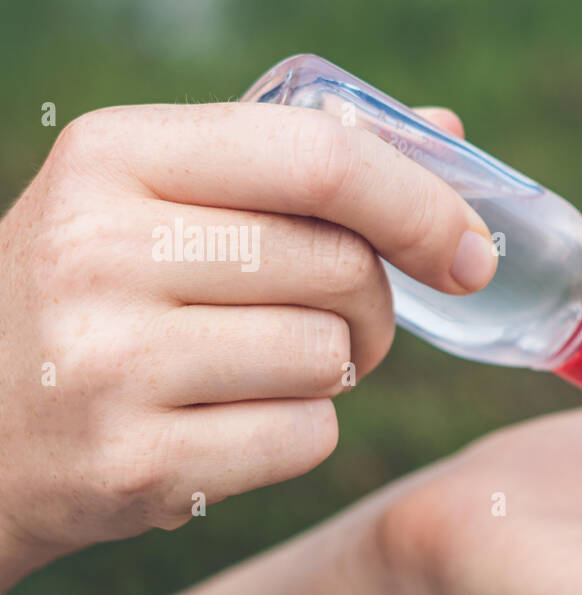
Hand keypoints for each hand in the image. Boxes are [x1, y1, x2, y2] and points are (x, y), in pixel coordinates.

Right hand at [0, 102, 493, 579]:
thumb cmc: (101, 291)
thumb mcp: (159, 193)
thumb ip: (297, 158)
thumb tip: (444, 129)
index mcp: (114, 155)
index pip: (322, 158)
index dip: (422, 204)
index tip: (469, 250)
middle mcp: (99, 250)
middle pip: (343, 268)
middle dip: (375, 304)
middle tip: (343, 319)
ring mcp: (109, 365)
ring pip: (330, 358)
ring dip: (333, 369)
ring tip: (264, 366)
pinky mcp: (136, 465)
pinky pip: (306, 438)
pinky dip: (301, 432)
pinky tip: (233, 422)